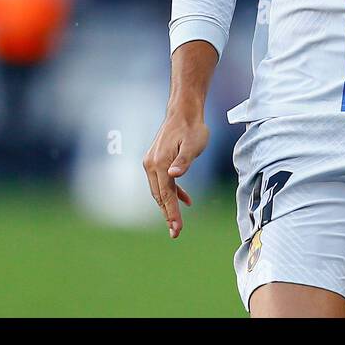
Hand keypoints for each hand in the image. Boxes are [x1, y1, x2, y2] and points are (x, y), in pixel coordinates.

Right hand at [143, 110, 209, 238]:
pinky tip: (185, 200)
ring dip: (168, 206)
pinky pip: (162, 182)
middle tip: (176, 232)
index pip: (166, 195)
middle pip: (159, 196)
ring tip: (177, 222)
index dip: (171, 214)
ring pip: (159, 190)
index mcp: (159, 163)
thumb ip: (184, 161)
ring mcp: (151, 162)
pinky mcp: (155, 160)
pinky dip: (172, 192)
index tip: (176, 230)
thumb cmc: (192, 128)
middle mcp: (151, 164)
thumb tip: (174, 175)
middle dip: (168, 215)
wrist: (184, 111)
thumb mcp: (193, 144)